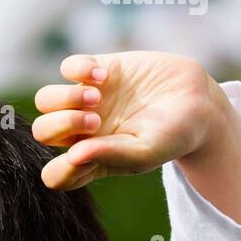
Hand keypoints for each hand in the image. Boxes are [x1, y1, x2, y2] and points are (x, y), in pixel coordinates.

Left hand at [32, 51, 223, 191]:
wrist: (197, 101)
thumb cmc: (173, 136)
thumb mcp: (145, 152)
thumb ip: (109, 155)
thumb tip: (73, 155)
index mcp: (91, 160)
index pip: (54, 174)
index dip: (60, 167)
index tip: (87, 154)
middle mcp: (82, 132)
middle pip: (42, 131)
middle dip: (62, 125)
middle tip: (96, 120)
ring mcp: (86, 100)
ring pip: (45, 100)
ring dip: (66, 98)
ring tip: (98, 97)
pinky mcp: (97, 70)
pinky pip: (67, 67)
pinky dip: (80, 69)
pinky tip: (104, 75)